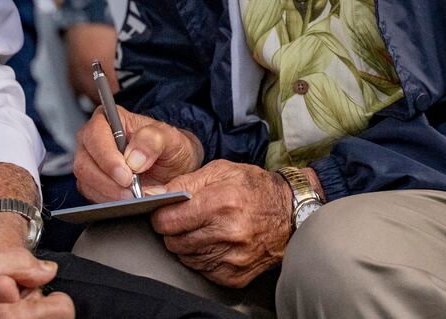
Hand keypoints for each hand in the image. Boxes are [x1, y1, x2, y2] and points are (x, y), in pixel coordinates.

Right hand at [73, 106, 202, 202]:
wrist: (173, 169)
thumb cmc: (169, 148)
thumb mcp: (171, 139)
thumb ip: (153, 140)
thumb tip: (133, 158)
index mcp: (110, 119)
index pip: (96, 135)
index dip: (108, 157)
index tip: (127, 175)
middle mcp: (94, 139)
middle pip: (85, 162)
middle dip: (108, 181)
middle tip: (131, 193)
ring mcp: (90, 162)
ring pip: (85, 181)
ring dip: (109, 194)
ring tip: (132, 199)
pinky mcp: (91, 183)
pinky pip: (91, 195)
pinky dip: (108, 202)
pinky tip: (125, 203)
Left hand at [151, 160, 291, 287]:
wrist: (290, 213)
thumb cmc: (255, 188)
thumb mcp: (221, 170)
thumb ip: (185, 182)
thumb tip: (155, 194)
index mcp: (220, 203)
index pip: (168, 221)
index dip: (161, 215)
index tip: (164, 211)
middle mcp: (227, 233)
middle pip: (174, 241)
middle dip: (173, 230)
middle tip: (186, 219)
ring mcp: (232, 258)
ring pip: (186, 257)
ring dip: (187, 244)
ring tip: (204, 228)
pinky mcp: (235, 275)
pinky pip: (202, 270)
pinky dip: (202, 258)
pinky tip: (214, 243)